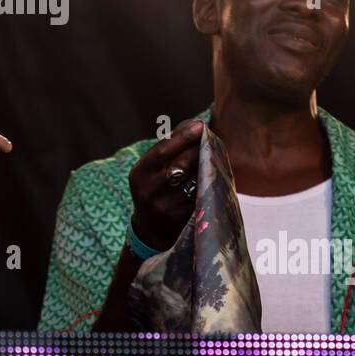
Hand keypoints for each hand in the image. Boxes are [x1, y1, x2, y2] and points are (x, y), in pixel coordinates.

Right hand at [127, 119, 203, 249]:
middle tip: (211, 138)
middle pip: (179, 164)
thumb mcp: (151, 172)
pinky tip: (214, 176)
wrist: (150, 230)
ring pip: (193, 181)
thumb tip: (195, 125)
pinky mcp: (180, 219)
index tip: (199, 125)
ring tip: (215, 154)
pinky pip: (199, 196)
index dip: (182, 137)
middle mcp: (148, 191)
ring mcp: (164, 207)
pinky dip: (209, 184)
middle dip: (198, 149)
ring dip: (207, 166)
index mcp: (139, 174)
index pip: (162, 151)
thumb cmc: (155, 189)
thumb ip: (168, 151)